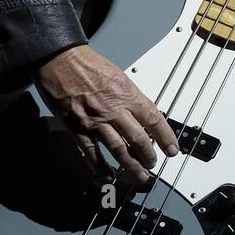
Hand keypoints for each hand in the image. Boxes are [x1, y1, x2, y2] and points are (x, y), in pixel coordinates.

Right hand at [35, 44, 180, 188]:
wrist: (61, 60)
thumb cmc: (87, 64)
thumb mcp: (118, 75)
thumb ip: (130, 97)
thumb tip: (142, 114)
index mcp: (127, 94)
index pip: (154, 119)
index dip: (166, 137)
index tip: (172, 149)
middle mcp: (114, 109)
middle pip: (138, 139)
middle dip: (148, 156)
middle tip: (153, 164)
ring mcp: (96, 121)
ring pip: (118, 149)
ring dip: (131, 165)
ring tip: (139, 175)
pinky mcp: (78, 128)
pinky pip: (92, 152)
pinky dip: (100, 166)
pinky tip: (107, 174)